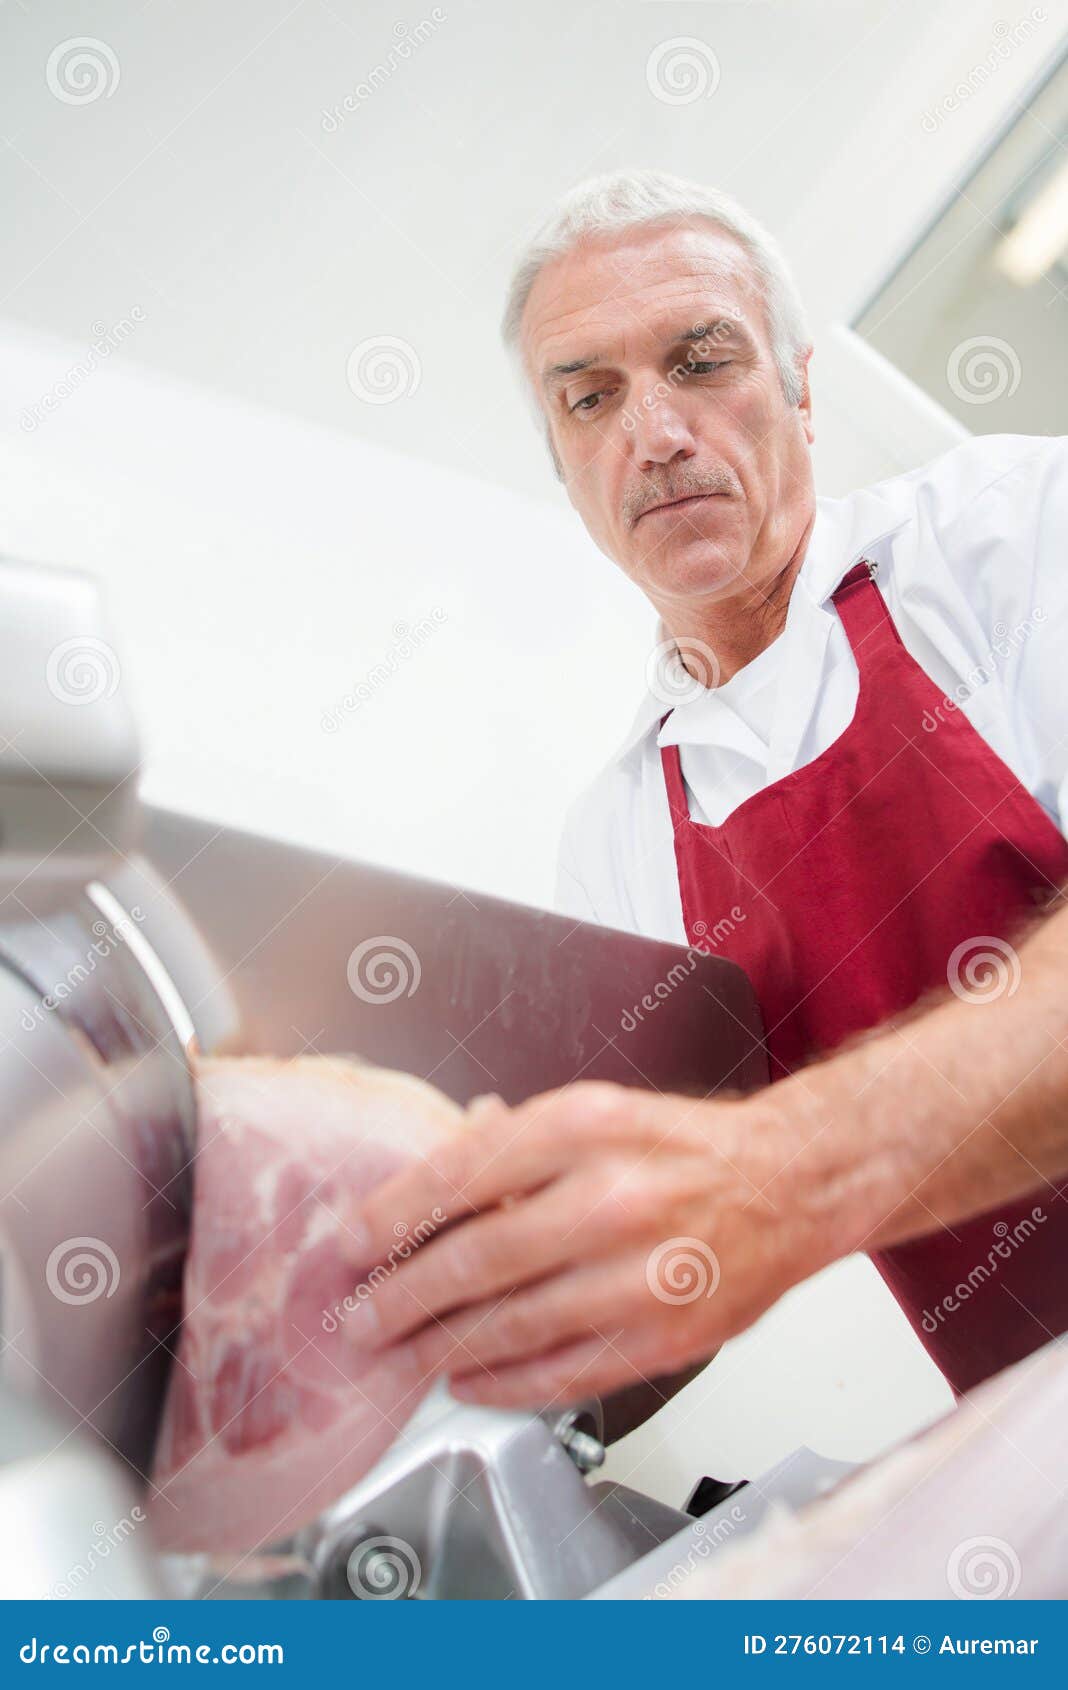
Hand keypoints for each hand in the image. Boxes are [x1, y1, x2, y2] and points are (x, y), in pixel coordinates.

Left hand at [348, 1079, 836, 1408]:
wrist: (788, 1186)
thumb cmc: (683, 1150)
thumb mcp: (595, 1113)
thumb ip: (511, 1148)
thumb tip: (426, 1187)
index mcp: (584, 1127)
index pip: (459, 1175)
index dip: (391, 1217)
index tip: (350, 1243)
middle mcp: (610, 1199)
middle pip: (474, 1261)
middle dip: (401, 1296)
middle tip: (361, 1317)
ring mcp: (637, 1275)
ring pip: (509, 1327)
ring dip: (438, 1348)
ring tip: (401, 1353)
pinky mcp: (661, 1337)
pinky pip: (558, 1372)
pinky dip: (501, 1383)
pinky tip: (468, 1380)